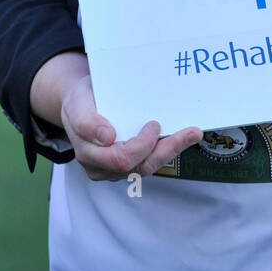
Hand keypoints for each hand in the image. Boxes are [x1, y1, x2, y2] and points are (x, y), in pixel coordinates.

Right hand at [30, 51, 201, 182]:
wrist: (80, 102)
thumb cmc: (80, 101)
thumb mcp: (77, 103)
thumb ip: (87, 121)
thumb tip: (107, 137)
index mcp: (88, 153)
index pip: (119, 159)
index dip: (141, 146)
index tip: (154, 124)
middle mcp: (102, 167)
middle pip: (140, 167)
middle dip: (168, 149)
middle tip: (191, 132)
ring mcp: (115, 169)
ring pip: (148, 167)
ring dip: (173, 150)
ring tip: (193, 134)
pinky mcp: (128, 164)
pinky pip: (150, 161)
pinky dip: (167, 149)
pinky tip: (183, 136)